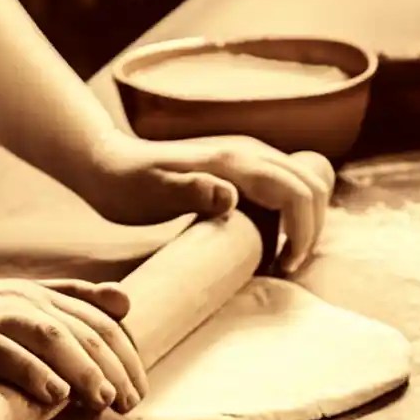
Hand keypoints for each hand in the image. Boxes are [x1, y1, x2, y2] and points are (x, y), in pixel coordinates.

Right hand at [0, 277, 147, 410]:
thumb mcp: (0, 326)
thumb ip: (45, 328)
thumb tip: (100, 337)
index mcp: (32, 295)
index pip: (97, 316)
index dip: (127, 351)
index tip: (139, 388)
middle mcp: (15, 297)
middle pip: (84, 327)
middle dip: (116, 366)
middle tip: (131, 404)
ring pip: (51, 335)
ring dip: (85, 369)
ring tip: (105, 401)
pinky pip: (1, 351)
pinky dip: (32, 372)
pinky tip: (55, 396)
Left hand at [75, 131, 335, 273]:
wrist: (108, 163)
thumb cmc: (127, 186)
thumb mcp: (153, 194)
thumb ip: (190, 191)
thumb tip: (231, 197)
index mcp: (235, 161)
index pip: (297, 192)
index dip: (302, 232)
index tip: (282, 268)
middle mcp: (249, 151)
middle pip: (310, 185)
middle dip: (309, 229)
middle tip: (285, 267)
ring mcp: (248, 155)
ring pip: (304, 182)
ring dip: (304, 220)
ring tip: (282, 257)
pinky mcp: (243, 165)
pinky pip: (286, 185)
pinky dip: (291, 212)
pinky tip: (270, 239)